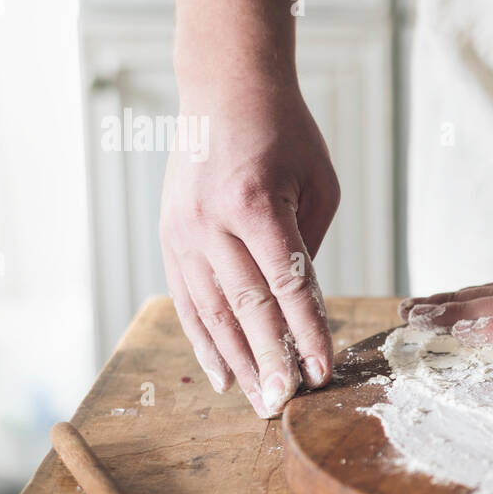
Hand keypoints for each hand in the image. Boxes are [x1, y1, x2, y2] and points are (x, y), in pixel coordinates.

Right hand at [160, 84, 339, 416]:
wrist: (225, 88)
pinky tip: (223, 373)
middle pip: (246, 308)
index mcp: (257, 204)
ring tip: (257, 400)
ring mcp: (183, 230)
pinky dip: (204, 340)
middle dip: (270, 361)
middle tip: (284, 405)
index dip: (307, 334)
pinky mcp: (169, 237)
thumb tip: (304, 312)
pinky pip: (186, 300)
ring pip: (210, 311)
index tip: (323, 373)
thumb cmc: (287, 136)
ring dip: (236, 360)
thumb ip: (310, 249)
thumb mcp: (319, 185)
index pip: (287, 286)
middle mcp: (211, 221)